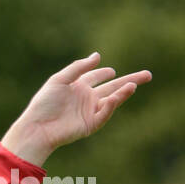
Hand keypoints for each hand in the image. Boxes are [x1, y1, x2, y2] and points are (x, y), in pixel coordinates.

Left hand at [2, 53, 151, 166]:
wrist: (36, 127)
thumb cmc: (44, 103)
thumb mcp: (60, 80)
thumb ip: (78, 67)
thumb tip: (98, 56)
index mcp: (77, 87)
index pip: (95, 78)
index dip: (103, 73)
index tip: (111, 70)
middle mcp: (86, 99)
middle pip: (113, 87)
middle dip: (130, 81)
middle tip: (148, 75)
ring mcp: (90, 112)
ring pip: (112, 100)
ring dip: (123, 92)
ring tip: (134, 85)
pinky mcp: (90, 124)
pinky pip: (104, 113)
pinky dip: (111, 105)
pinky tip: (116, 97)